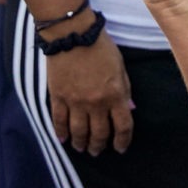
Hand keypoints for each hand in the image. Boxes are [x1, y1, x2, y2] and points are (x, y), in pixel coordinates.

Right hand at [43, 32, 134, 154]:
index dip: (123, 140)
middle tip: (98, 151)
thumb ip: (124, 90)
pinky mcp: (58, 98)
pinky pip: (59, 121)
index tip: (121, 148)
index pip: (123, 126)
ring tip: (82, 148)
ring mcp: (75, 102)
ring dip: (81, 144)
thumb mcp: (120, 67)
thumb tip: (129, 109)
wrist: (73, 35)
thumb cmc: (101, 47)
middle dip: (100, 146)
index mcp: (115, 94)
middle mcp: (96, 103)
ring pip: (79, 132)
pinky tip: (64, 140)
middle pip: (99, 133)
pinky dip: (61, 133)